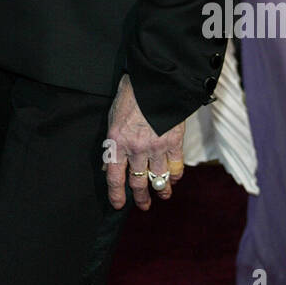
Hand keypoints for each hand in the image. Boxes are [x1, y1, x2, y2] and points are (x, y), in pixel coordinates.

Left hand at [103, 74, 184, 211]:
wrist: (154, 79)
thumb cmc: (130, 95)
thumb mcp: (113, 118)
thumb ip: (113, 143)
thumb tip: (110, 165)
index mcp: (117, 141)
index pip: (114, 176)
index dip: (116, 194)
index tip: (118, 204)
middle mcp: (136, 148)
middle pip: (137, 181)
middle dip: (140, 197)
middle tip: (143, 205)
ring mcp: (156, 146)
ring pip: (158, 178)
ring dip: (161, 190)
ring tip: (163, 196)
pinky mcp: (174, 141)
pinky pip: (176, 166)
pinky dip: (175, 175)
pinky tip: (174, 179)